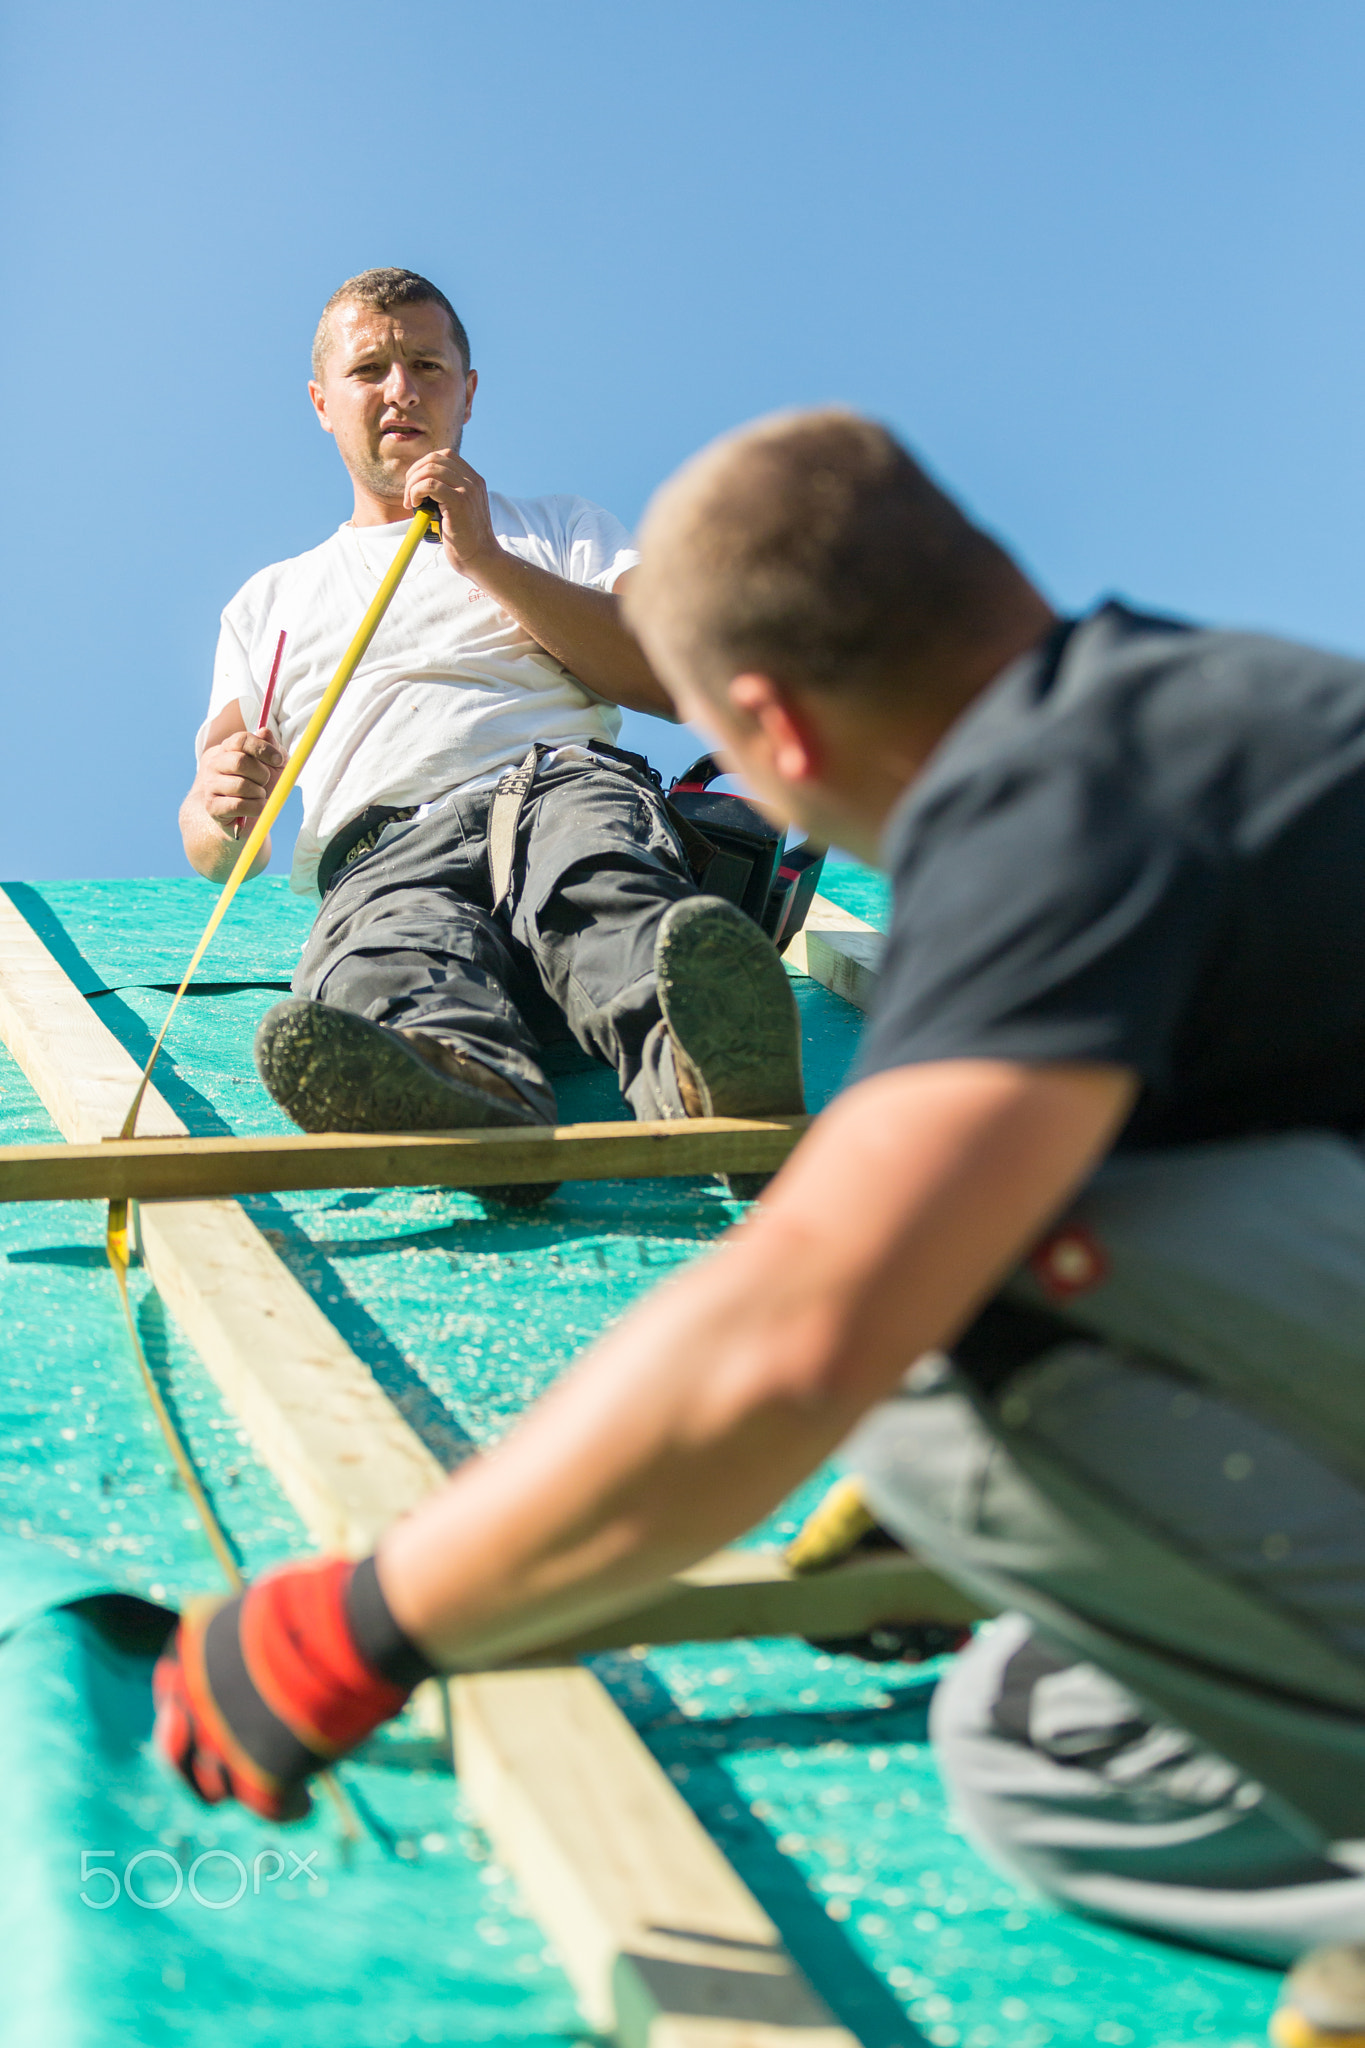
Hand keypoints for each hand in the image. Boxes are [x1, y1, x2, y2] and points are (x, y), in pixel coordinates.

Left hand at [153, 1557, 428, 1821]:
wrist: (354, 1624)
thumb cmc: (327, 1601)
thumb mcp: (268, 1608)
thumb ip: (246, 1640)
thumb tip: (260, 1652)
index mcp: (192, 1648)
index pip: (171, 1692)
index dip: (185, 1710)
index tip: (204, 1720)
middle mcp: (195, 1698)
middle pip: (177, 1753)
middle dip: (195, 1764)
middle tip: (227, 1767)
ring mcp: (225, 1739)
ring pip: (217, 1787)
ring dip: (244, 1786)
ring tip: (274, 1787)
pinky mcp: (264, 1772)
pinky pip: (269, 1807)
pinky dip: (289, 1808)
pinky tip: (305, 1803)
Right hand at [191, 728, 282, 838]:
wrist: (249, 816)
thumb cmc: (262, 786)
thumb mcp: (275, 766)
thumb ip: (273, 748)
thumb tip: (264, 731)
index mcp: (229, 749)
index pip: (241, 740)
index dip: (263, 749)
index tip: (278, 760)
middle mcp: (215, 764)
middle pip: (240, 761)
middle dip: (262, 774)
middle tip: (266, 782)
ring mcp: (211, 785)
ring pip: (241, 785)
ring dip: (259, 794)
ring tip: (259, 796)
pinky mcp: (212, 806)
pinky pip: (238, 805)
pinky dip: (255, 808)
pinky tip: (255, 808)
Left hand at [404, 447, 501, 582]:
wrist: (481, 559)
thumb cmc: (465, 539)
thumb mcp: (459, 509)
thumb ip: (448, 494)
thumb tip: (420, 484)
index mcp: (473, 480)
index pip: (444, 456)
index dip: (424, 466)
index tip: (415, 484)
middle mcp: (472, 481)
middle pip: (435, 459)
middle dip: (414, 473)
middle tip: (409, 495)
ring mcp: (468, 490)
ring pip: (430, 469)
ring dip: (413, 484)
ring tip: (411, 502)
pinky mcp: (460, 502)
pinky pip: (430, 485)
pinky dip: (416, 492)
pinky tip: (416, 505)